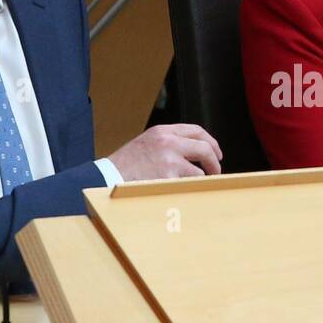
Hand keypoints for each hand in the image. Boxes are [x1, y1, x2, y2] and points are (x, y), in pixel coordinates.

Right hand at [108, 124, 222, 180]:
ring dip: (200, 180)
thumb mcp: (146, 143)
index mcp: (162, 131)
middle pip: (205, 148)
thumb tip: (194, 152)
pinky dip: (189, 190)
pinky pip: (188, 186)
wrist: (107, 177)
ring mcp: (169, 161)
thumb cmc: (126, 164)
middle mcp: (168, 142)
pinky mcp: (168, 179)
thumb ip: (168, 142)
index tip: (215, 153)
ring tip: (195, 186)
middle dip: (214, 162)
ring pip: (199, 171)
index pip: (196, 130)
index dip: (211, 142)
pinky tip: (182, 192)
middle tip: (215, 172)